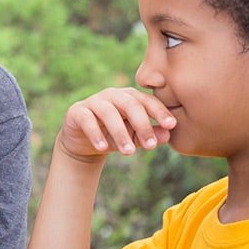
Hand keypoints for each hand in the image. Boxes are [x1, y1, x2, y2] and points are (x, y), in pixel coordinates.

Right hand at [58, 87, 173, 160]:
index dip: (159, 111)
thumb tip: (168, 135)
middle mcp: (112, 95)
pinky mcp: (77, 112)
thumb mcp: (134, 137)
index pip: (146, 100)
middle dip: (142, 125)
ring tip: (129, 152)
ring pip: (109, 112)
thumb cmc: (114, 136)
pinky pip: (87, 120)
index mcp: (129, 97)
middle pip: (129, 104)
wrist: (83, 142)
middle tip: (151, 146)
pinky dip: (96, 134)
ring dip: (120, 133)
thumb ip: (150, 135)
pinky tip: (103, 148)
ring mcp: (93, 102)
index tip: (171, 126)